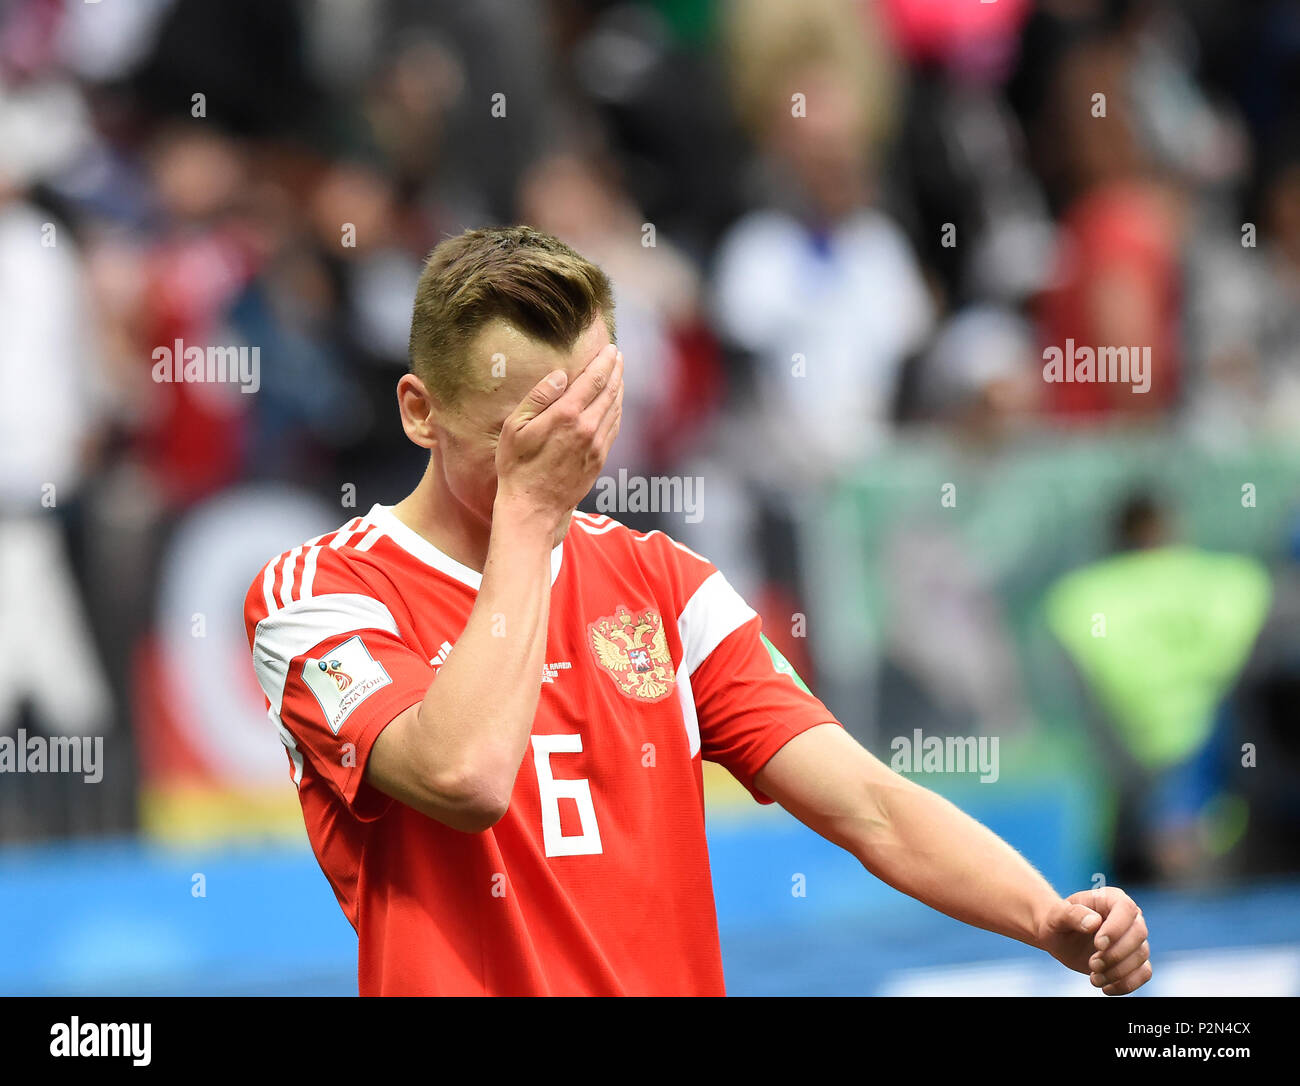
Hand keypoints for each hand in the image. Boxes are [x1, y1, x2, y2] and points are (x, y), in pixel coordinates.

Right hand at [495, 344, 622, 524]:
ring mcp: (597, 444)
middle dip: (616, 370)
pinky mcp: (600, 459)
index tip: (610, 348)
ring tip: (618, 374)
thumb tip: (562, 374)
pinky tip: (615, 404)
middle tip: (617, 355)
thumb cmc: (517, 466)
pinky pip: (614, 427)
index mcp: (567, 415)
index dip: (605, 361)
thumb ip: (539, 396)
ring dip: (619, 388)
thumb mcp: (516, 426)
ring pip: (615, 408)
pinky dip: (617, 410)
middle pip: (610, 390)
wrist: (533, 507)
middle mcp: (588, 427)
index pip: (594, 379)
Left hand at [1037, 886, 1151, 994]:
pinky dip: (1127, 984)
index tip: (1098, 944)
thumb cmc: (1058, 922)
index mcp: (1110, 898)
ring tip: (1094, 977)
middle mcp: (1128, 917)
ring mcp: (1134, 939)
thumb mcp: (1056, 916)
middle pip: (1138, 934)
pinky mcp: (1135, 960)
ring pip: (1140, 956)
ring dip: (1118, 972)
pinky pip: (1144, 973)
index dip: (1116, 928)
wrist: (1059, 938)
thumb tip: (1094, 922)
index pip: (1126, 909)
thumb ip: (1072, 914)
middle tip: (1092, 964)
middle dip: (1116, 954)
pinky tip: (1106, 987)